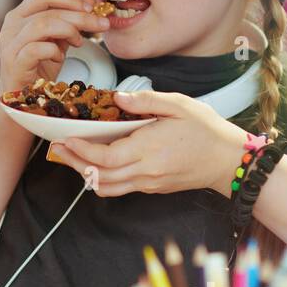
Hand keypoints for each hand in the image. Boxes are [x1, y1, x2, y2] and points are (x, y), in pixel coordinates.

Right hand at [0, 0, 111, 95]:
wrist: (23, 99)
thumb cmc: (38, 69)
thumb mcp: (58, 41)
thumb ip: (70, 21)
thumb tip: (90, 2)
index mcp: (19, 16)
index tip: (91, 8)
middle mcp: (10, 26)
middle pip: (48, 10)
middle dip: (79, 16)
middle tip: (101, 23)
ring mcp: (10, 45)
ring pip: (42, 25)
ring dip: (68, 30)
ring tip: (79, 42)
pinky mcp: (14, 63)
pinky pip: (36, 48)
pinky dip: (53, 51)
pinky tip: (60, 58)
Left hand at [50, 90, 248, 197]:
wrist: (228, 160)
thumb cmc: (206, 130)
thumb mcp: (179, 105)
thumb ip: (145, 101)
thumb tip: (117, 98)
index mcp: (149, 150)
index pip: (104, 157)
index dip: (81, 151)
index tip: (65, 139)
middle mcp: (146, 172)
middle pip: (98, 175)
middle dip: (74, 163)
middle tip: (57, 149)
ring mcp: (149, 183)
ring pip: (107, 187)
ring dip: (85, 174)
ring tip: (70, 157)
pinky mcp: (152, 188)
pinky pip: (120, 188)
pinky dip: (102, 178)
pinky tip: (95, 163)